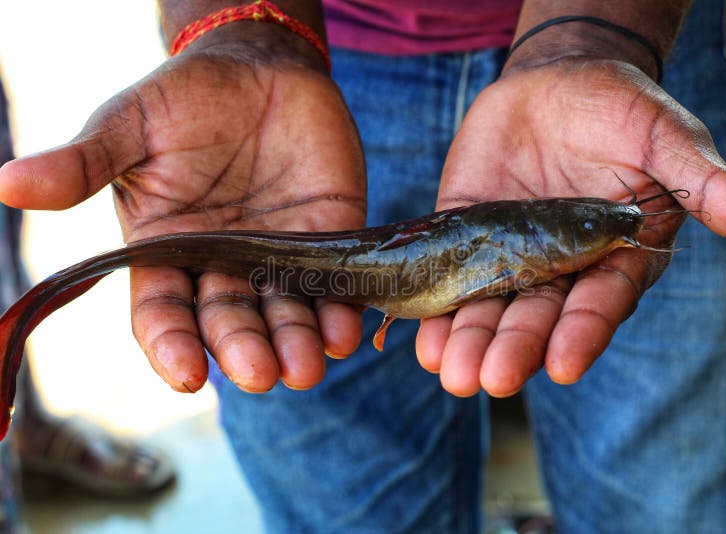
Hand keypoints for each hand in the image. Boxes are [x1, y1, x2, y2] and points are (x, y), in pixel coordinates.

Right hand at [0, 36, 365, 392]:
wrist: (260, 68)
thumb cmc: (186, 100)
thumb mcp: (130, 127)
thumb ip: (84, 163)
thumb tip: (7, 184)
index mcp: (169, 255)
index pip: (165, 315)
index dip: (173, 346)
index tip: (187, 375)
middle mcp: (225, 269)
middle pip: (230, 324)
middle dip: (245, 351)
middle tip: (261, 373)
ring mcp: (279, 259)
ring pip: (286, 316)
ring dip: (298, 345)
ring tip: (307, 367)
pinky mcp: (329, 241)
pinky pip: (336, 285)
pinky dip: (343, 311)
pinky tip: (348, 328)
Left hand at [416, 58, 725, 396]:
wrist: (556, 81)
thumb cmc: (622, 109)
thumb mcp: (667, 139)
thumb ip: (708, 184)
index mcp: (613, 257)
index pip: (599, 303)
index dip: (581, 333)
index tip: (562, 365)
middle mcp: (560, 268)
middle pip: (536, 317)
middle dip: (513, 348)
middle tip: (487, 380)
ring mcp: (509, 255)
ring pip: (489, 307)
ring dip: (467, 340)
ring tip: (448, 372)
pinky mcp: (466, 234)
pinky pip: (447, 274)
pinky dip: (432, 305)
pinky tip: (416, 336)